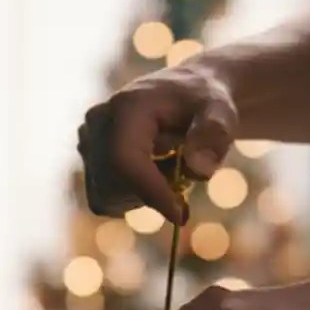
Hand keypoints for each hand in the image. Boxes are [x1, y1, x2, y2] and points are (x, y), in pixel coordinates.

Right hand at [76, 63, 237, 224]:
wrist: (188, 94)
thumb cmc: (205, 103)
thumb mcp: (222, 112)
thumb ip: (216, 134)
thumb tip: (199, 170)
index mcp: (128, 106)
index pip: (125, 160)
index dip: (149, 192)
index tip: (181, 215)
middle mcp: (98, 121)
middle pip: (114, 184)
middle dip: (152, 194)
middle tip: (183, 185)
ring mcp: (87, 139)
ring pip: (107, 197)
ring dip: (142, 195)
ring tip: (167, 168)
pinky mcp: (87, 157)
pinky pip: (104, 200)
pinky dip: (130, 198)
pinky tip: (150, 174)